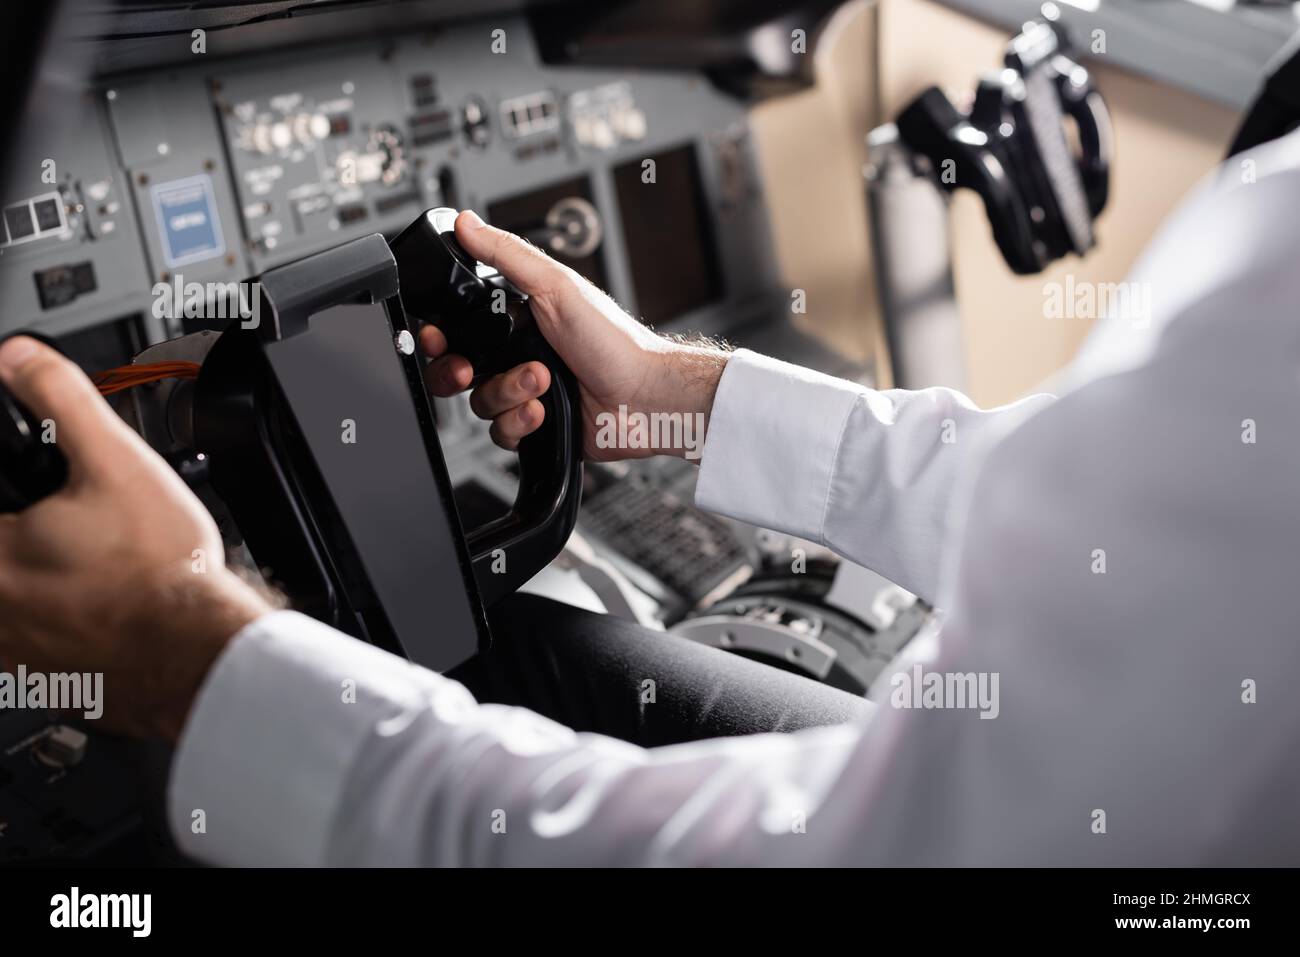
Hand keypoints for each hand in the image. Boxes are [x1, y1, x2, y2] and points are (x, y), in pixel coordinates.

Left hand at [0, 337, 269, 741]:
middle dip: (32, 527)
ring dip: (41, 574)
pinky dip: (56, 615)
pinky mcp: (37, 677)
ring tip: (95, 561)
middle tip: (79, 523)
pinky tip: (99, 602)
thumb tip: (20, 358)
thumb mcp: (119, 461)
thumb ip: (61, 399)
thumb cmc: (165, 572)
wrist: (198, 651)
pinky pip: (26, 640)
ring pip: (13, 597)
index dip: (15, 490)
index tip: (41, 490)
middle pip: (5, 544)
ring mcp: (9, 651)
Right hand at [421, 210, 729, 461]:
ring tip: (541, 382)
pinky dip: (519, 424)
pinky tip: (543, 412)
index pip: (461, 326)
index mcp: (518, 319)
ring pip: (479, 404)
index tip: (439, 338)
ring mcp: (525, 392)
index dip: (442, 335)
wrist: (643, 398)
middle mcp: (517, 355)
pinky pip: (501, 433)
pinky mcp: (534, 427)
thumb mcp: (556, 286)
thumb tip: (468, 223)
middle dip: (462, 372)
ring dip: (507, 394)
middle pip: (458, 370)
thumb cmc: (613, 341)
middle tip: (471, 370)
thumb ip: (507, 255)